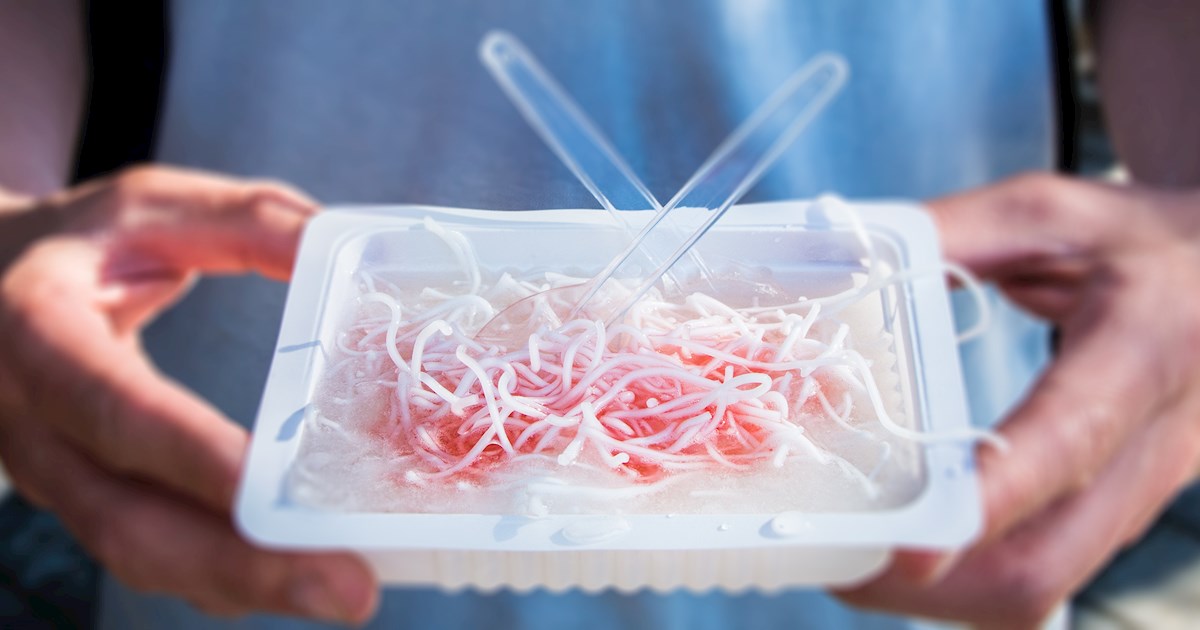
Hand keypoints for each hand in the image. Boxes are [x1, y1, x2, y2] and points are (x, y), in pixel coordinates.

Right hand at [0, 166, 377, 621]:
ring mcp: (51, 474)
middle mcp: (32, 422)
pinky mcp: (84, 498)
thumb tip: (345, 253)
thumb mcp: (150, 207)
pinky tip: (294, 575)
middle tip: (348, 591)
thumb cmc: (76, 244)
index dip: (189, 455)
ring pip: (138, 552)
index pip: (113, 407)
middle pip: (128, 517)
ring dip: (241, 585)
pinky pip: (150, 549)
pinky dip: (225, 573)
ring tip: (340, 593)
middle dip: (242, 564)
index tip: (270, 492)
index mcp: (37, 332)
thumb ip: (250, 221)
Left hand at [838, 173, 1199, 627]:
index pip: (1068, 440)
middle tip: (838, 560)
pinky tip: (904, 547)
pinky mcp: (1117, 512)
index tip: (913, 545)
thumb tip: (840, 265)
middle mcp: (1155, 440)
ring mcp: (1139, 491)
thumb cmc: (1136, 240)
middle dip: (932, 581)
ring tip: (851, 562)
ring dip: (939, 594)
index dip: (990, 500)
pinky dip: (965, 581)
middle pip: (1047, 560)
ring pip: (1043, 586)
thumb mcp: (1046, 215)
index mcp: (1144, 344)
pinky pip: (1043, 575)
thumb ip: (948, 237)